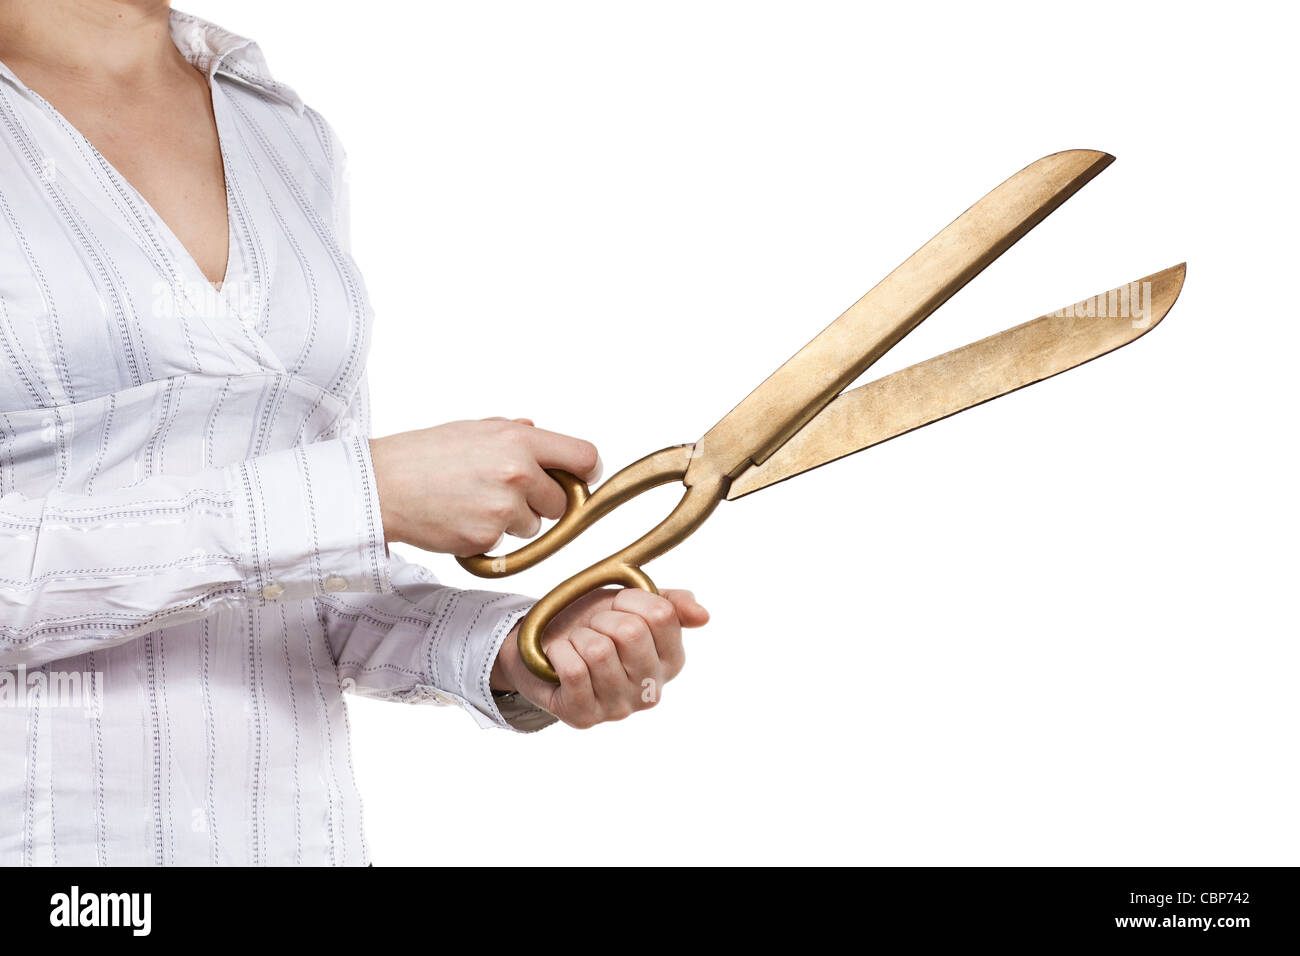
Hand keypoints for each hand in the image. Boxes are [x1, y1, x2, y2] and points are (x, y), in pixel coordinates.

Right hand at [368, 418, 600, 555]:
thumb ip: (513, 433)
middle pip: (563, 501)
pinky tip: (462, 517)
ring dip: (514, 520)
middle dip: (542, 501)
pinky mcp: (488, 537)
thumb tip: (538, 433)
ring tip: (475, 502)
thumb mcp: (472, 429)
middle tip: (507, 493)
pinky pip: (506, 543)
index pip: (584, 457)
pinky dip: (488, 536)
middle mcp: (518, 473)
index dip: (586, 473)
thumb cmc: (423, 454)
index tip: (579, 480)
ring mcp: (504, 508)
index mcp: (519, 440)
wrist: (382, 484)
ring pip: (534, 525)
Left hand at [492, 588, 709, 727]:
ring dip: (579, 637)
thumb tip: (704, 616)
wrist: (544, 647)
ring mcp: (619, 708)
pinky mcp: (584, 717)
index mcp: (671, 661)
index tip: (618, 606)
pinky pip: (574, 670)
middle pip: (631, 632)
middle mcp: (651, 690)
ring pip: (598, 651)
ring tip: (578, 644)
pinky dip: (560, 652)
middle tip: (594, 627)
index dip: (631, 599)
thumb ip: (670, 604)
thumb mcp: (631, 606)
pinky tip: (561, 656)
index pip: (662, 615)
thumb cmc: (593, 626)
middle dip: (603, 619)